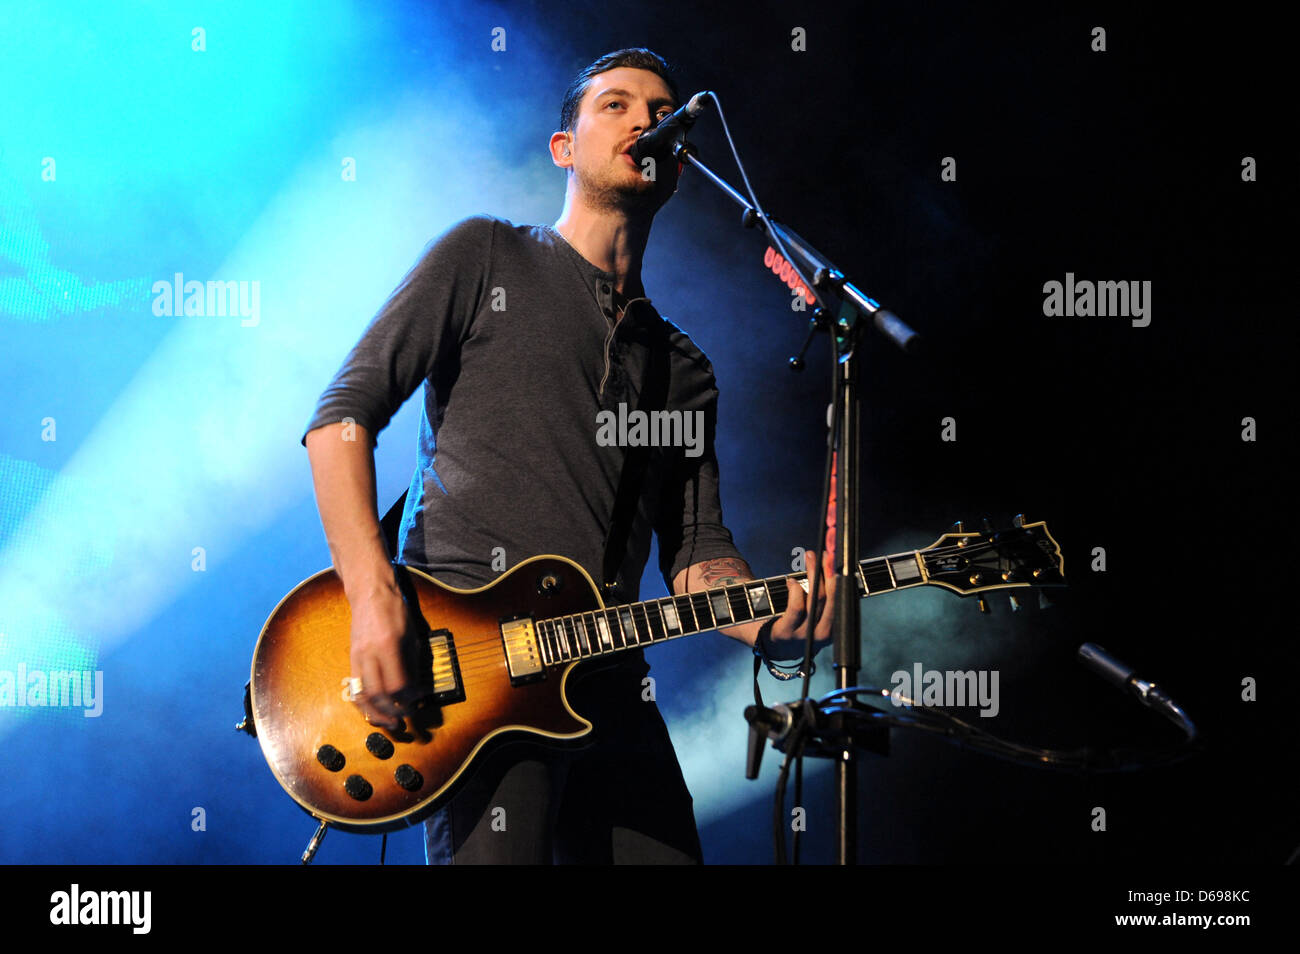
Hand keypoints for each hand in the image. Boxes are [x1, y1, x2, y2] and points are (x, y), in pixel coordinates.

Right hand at [347, 583, 413, 729]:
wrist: (369, 594)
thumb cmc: (395, 610)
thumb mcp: (412, 634)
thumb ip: (413, 663)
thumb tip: (416, 691)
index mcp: (388, 645)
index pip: (396, 684)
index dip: (408, 699)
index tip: (417, 701)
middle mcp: (369, 653)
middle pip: (377, 694)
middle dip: (391, 712)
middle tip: (404, 720)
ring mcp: (357, 657)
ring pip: (362, 695)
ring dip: (375, 714)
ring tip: (388, 722)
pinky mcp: (351, 659)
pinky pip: (354, 688)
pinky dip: (364, 704)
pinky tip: (374, 709)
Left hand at [758, 455, 838, 662]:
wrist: (771, 644)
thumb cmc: (797, 620)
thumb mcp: (815, 609)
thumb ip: (826, 590)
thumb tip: (834, 555)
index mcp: (836, 626)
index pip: (844, 595)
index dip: (843, 571)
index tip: (839, 552)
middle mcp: (825, 634)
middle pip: (832, 594)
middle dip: (829, 568)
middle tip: (827, 548)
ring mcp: (805, 636)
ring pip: (816, 598)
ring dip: (813, 572)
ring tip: (810, 556)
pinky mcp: (786, 634)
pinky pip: (796, 608)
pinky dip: (796, 591)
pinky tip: (792, 581)